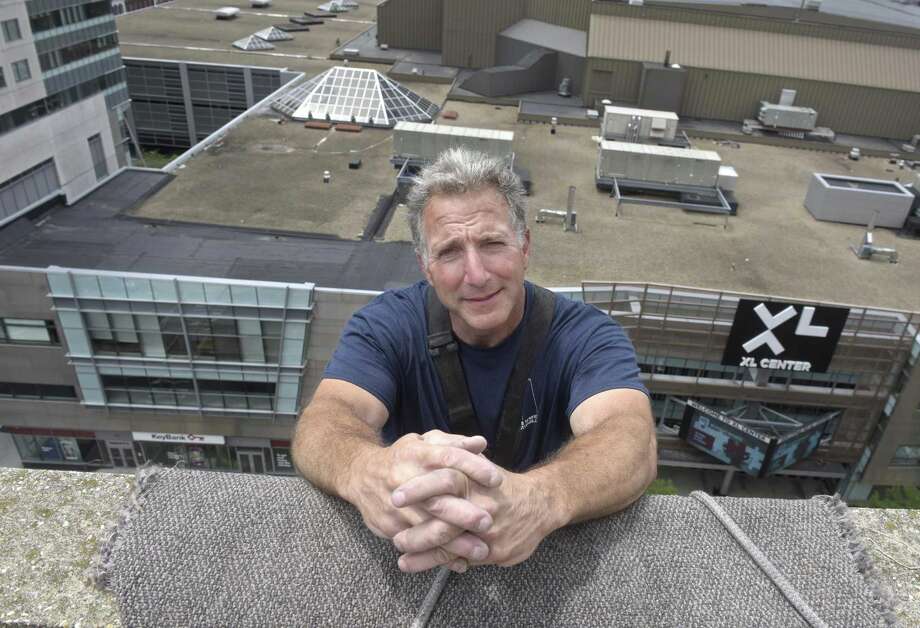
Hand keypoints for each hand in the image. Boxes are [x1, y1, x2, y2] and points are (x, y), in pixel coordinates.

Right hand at [345, 430, 501, 568]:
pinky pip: (417, 544)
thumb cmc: (402, 458)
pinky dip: (439, 556)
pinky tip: (459, 561)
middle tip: (489, 521)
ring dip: (455, 541)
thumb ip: (453, 443)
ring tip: (481, 549)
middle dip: (464, 512)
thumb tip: (481, 443)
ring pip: (427, 527)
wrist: (360, 474)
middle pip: (437, 497)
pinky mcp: (389, 526)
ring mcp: (396, 506)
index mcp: (416, 454)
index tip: (496, 479)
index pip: (447, 457)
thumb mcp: (424, 443)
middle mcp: (404, 479)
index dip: (473, 467)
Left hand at [393, 466, 561, 570]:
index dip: (419, 489)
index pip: (444, 480)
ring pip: (451, 543)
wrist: (542, 504)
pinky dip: (438, 562)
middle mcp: (481, 505)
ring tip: (400, 555)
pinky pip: (462, 557)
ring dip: (423, 551)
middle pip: (445, 518)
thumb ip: (454, 451)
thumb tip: (427, 440)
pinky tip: (416, 564)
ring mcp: (488, 531)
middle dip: (418, 530)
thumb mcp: (479, 463)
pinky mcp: (495, 551)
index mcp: (474, 480)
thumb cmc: (501, 483)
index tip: (396, 497)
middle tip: (395, 537)